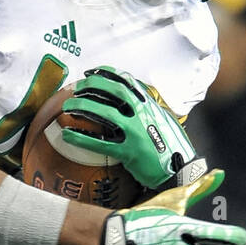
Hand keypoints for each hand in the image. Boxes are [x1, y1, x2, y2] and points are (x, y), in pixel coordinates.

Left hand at [62, 66, 205, 189]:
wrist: (178, 171)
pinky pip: (99, 143)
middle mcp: (143, 115)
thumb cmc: (171, 147)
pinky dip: (81, 138)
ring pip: (104, 114)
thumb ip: (148, 109)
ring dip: (83, 107)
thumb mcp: (163, 121)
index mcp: (150, 105)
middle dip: (92, 86)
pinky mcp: (128, 152)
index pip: (127, 82)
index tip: (91, 72)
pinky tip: (67, 136)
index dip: (107, 74)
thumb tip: (134, 99)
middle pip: (113, 92)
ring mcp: (135, 132)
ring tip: (68, 107)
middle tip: (76, 88)